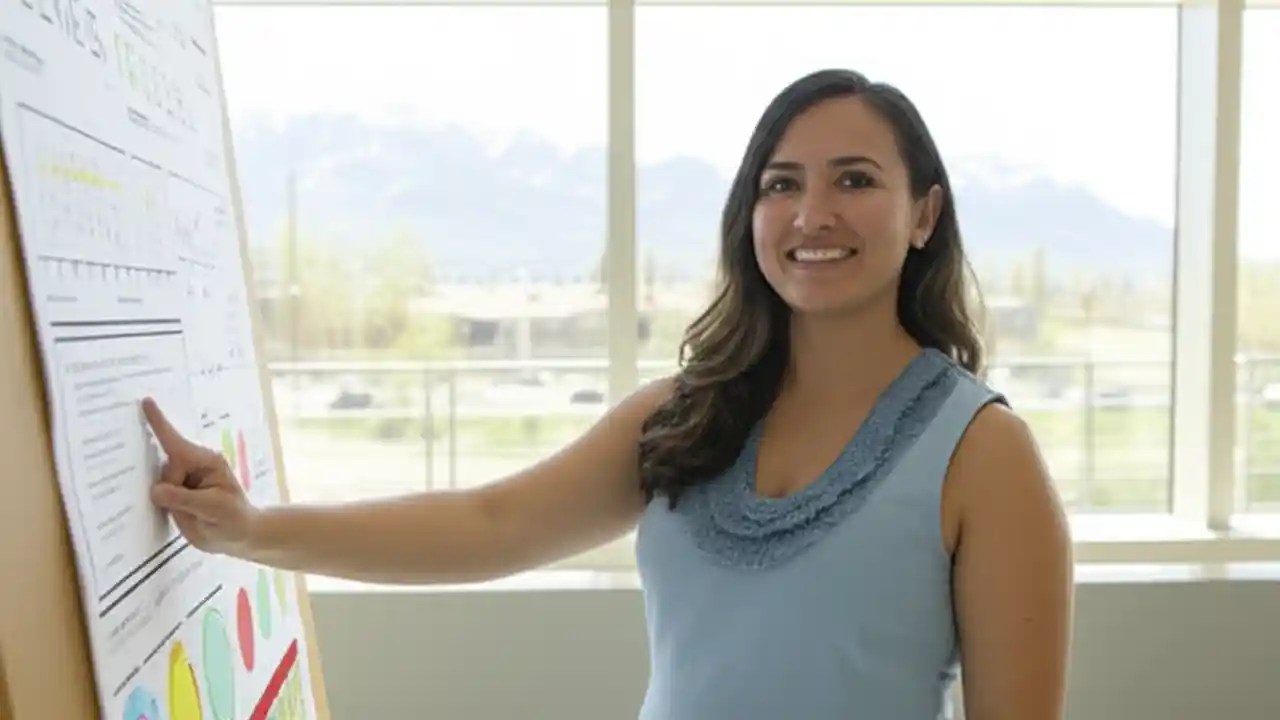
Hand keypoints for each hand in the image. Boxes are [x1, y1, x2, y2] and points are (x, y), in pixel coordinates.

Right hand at [143, 397, 257, 556]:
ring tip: (193, 513)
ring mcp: (182, 479)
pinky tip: (182, 512)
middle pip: (164, 471)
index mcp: (205, 461)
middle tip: (193, 509)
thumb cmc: (233, 517)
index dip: (159, 423)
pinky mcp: (176, 493)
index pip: (176, 442)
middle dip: (169, 490)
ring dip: (168, 500)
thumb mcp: (213, 508)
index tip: (146, 401)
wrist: (238, 535)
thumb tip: (155, 490)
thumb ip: (184, 499)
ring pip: (159, 484)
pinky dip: (163, 503)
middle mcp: (192, 465)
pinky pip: (160, 494)